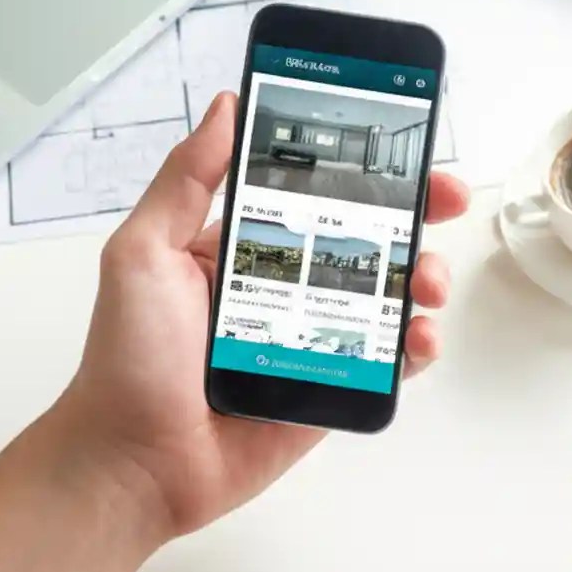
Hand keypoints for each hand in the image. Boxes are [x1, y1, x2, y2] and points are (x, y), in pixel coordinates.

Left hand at [59, 92, 470, 537]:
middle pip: (366, 237)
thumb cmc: (127, 360)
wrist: (135, 464)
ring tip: (427, 283)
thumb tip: (225, 108)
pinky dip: (416, 346)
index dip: (360, 167)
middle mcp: (284, 284)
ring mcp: (313, 335)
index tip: (399, 146)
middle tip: (444, 201)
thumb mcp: (142, 252)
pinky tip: (419, 338)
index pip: (313, 192)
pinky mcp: (332, 386)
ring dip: (422, 277)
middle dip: (415, 214)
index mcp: (245, 246)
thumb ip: (186, 180)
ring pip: (387, 295)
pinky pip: (387, 361)